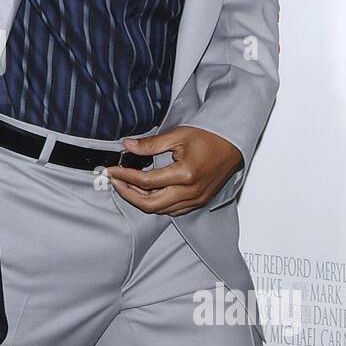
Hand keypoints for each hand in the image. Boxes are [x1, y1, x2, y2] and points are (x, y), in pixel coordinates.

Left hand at [106, 125, 242, 215]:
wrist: (232, 143)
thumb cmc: (209, 137)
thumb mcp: (177, 135)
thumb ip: (150, 144)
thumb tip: (127, 145)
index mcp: (185, 174)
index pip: (146, 181)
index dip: (125, 177)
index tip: (113, 171)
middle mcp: (191, 191)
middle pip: (150, 204)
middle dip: (128, 194)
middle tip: (116, 182)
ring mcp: (196, 199)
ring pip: (161, 210)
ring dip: (142, 200)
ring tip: (129, 186)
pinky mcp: (199, 201)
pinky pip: (173, 210)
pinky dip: (158, 204)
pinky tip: (148, 193)